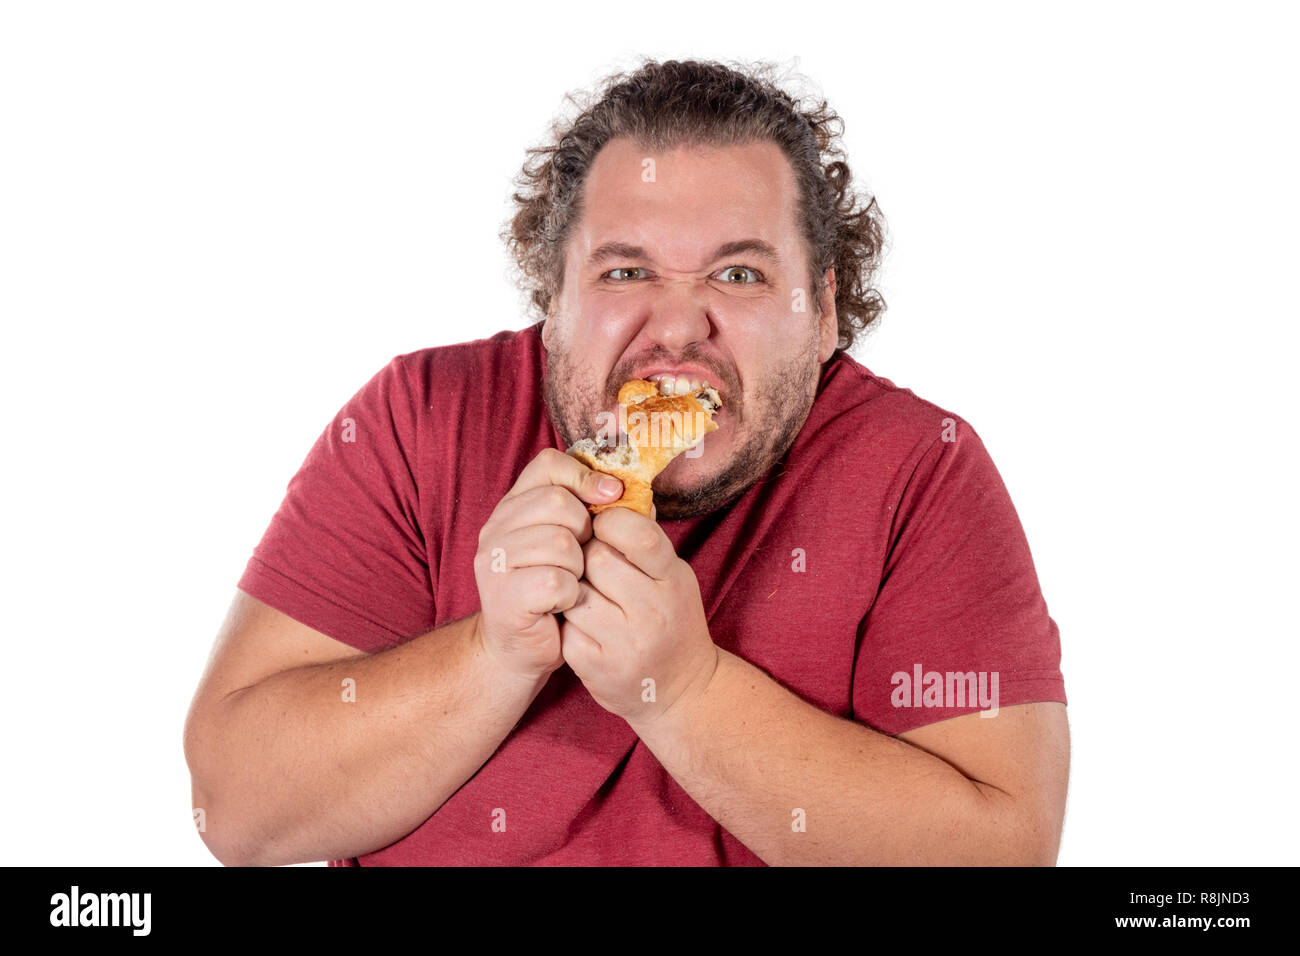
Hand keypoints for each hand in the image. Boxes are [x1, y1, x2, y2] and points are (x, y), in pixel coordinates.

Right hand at [474, 448, 623, 682]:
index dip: (585, 476)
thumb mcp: (576, 545)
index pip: (548, 465)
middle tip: (580, 558)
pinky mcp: (502, 595)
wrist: (524, 649)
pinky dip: (569, 595)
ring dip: (577, 568)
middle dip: (584, 531)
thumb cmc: (556, 592)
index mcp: (513, 507)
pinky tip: (562, 604)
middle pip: (558, 502)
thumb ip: (599, 514)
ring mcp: (494, 561)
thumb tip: (638, 492)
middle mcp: (496, 527)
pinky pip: (554, 580)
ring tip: (570, 583)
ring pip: (559, 542)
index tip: (612, 495)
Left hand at [559, 506, 718, 724]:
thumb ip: (647, 540)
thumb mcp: (673, 577)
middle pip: (597, 560)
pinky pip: (565, 629)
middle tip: (587, 561)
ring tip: (585, 593)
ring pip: (574, 593)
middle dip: (585, 555)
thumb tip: (619, 487)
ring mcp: (626, 643)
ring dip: (572, 589)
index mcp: (674, 581)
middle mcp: (654, 611)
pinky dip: (567, 623)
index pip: (638, 534)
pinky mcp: (597, 668)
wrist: (680, 689)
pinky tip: (581, 625)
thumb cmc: (671, 621)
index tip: (600, 524)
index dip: (610, 521)